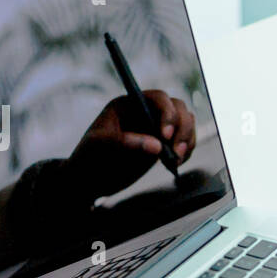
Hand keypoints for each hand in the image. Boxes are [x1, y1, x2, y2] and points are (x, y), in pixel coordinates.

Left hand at [64, 90, 196, 200]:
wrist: (89, 179)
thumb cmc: (89, 157)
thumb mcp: (100, 146)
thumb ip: (125, 142)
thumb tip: (157, 147)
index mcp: (129, 104)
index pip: (158, 98)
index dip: (167, 114)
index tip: (164, 136)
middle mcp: (145, 111)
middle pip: (178, 108)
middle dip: (182, 128)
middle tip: (175, 152)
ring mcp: (156, 127)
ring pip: (186, 123)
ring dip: (187, 140)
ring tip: (176, 159)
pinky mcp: (162, 144)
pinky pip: (184, 140)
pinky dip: (186, 150)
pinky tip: (177, 163)